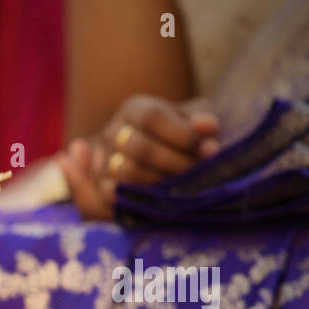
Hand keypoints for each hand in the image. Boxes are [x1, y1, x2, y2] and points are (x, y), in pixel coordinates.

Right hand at [57, 95, 219, 219]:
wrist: (153, 155)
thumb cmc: (179, 134)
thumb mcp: (192, 120)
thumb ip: (201, 120)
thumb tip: (208, 127)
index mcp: (135, 109)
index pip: (153, 118)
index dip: (181, 135)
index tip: (207, 150)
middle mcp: (113, 132)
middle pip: (140, 148)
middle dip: (175, 163)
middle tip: (199, 173)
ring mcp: (102, 160)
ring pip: (126, 173)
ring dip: (159, 183)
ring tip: (183, 187)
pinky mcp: (99, 186)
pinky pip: (112, 195)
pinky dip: (136, 199)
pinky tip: (156, 199)